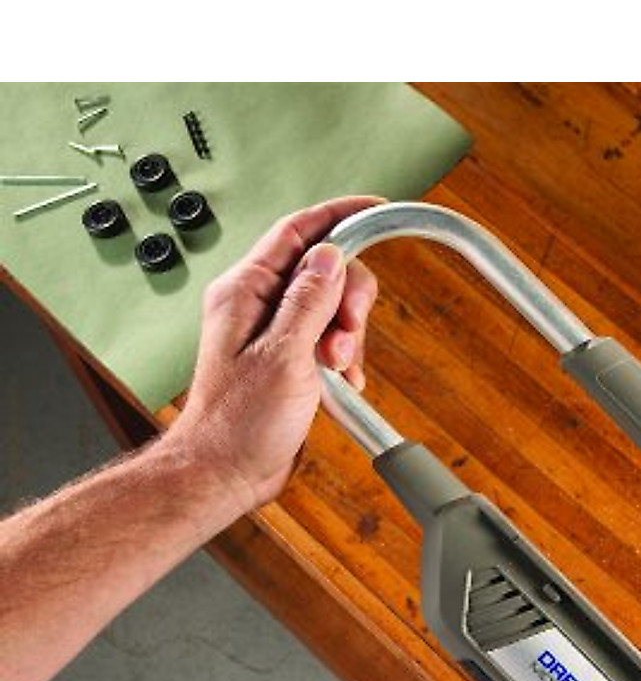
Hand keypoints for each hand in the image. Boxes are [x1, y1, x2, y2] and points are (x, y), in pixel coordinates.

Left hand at [167, 195, 384, 510]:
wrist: (225, 472)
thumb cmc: (239, 423)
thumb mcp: (284, 356)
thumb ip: (309, 301)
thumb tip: (330, 255)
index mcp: (246, 291)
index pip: (298, 232)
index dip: (340, 216)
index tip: (376, 208)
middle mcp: (259, 305)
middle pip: (325, 271)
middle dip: (350, 301)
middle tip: (347, 338)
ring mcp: (275, 332)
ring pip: (332, 309)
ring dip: (348, 337)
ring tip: (337, 370)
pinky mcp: (289, 359)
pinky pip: (330, 340)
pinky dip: (345, 359)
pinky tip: (342, 383)